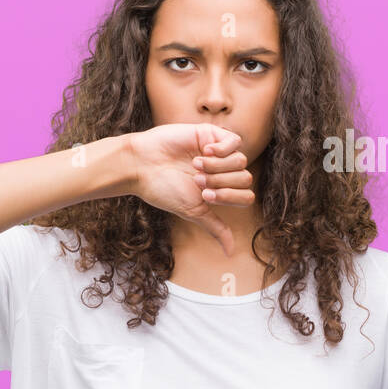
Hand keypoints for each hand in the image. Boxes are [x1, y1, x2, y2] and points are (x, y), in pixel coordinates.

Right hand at [121, 122, 252, 256]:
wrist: (142, 166)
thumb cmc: (164, 189)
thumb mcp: (194, 211)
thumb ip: (215, 228)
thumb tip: (231, 253)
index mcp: (219, 190)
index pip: (245, 196)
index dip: (229, 197)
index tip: (204, 196)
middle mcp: (221, 172)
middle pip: (244, 178)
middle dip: (220, 182)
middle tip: (196, 180)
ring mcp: (218, 152)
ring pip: (241, 161)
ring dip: (218, 166)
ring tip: (195, 165)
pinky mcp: (212, 135)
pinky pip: (235, 141)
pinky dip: (223, 149)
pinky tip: (204, 151)